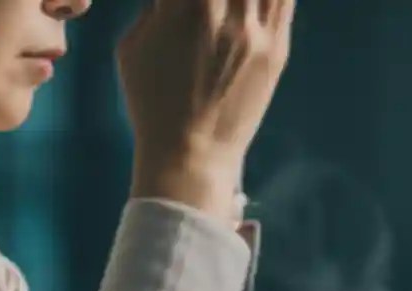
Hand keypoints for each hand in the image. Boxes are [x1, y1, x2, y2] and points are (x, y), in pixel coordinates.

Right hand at [118, 0, 294, 221]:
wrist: (191, 155)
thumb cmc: (152, 102)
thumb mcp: (134, 47)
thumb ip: (159, 5)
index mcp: (182, 5)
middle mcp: (224, 10)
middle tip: (208, 1)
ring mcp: (256, 30)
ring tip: (237, 2)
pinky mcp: (277, 49)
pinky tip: (260, 1)